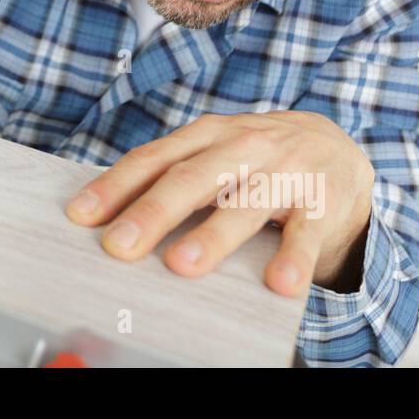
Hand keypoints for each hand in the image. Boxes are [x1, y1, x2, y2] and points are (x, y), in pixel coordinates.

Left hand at [65, 111, 375, 296]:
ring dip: (212, 236)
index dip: (115, 186)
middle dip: (152, 213)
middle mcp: (244, 147)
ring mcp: (285, 172)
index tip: (80, 215)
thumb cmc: (257, 158)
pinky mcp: (322, 202)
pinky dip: (294, 259)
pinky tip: (278, 283)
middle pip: (192, 180)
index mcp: (208, 135)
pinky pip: (306, 234)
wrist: (338, 148)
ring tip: (181, 265)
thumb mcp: (214, 153)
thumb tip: (110, 215)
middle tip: (119, 245)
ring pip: (245, 205)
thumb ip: (171, 175)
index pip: (154, 160)